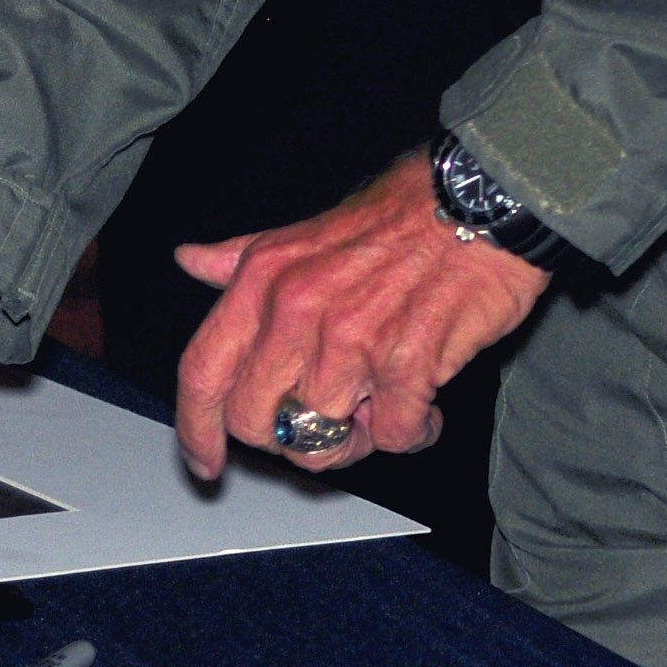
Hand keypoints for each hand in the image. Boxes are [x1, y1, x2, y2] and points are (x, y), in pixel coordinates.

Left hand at [173, 151, 549, 478]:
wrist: (477, 203)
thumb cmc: (397, 214)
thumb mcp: (302, 230)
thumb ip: (241, 257)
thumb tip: (189, 260)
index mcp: (262, 279)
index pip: (203, 371)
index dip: (196, 429)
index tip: (206, 463)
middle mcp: (295, 310)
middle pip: (257, 424)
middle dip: (290, 438)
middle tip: (331, 420)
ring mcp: (350, 340)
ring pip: (324, 440)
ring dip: (357, 436)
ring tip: (384, 398)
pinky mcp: (407, 362)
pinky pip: (393, 436)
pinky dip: (411, 431)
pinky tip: (425, 401)